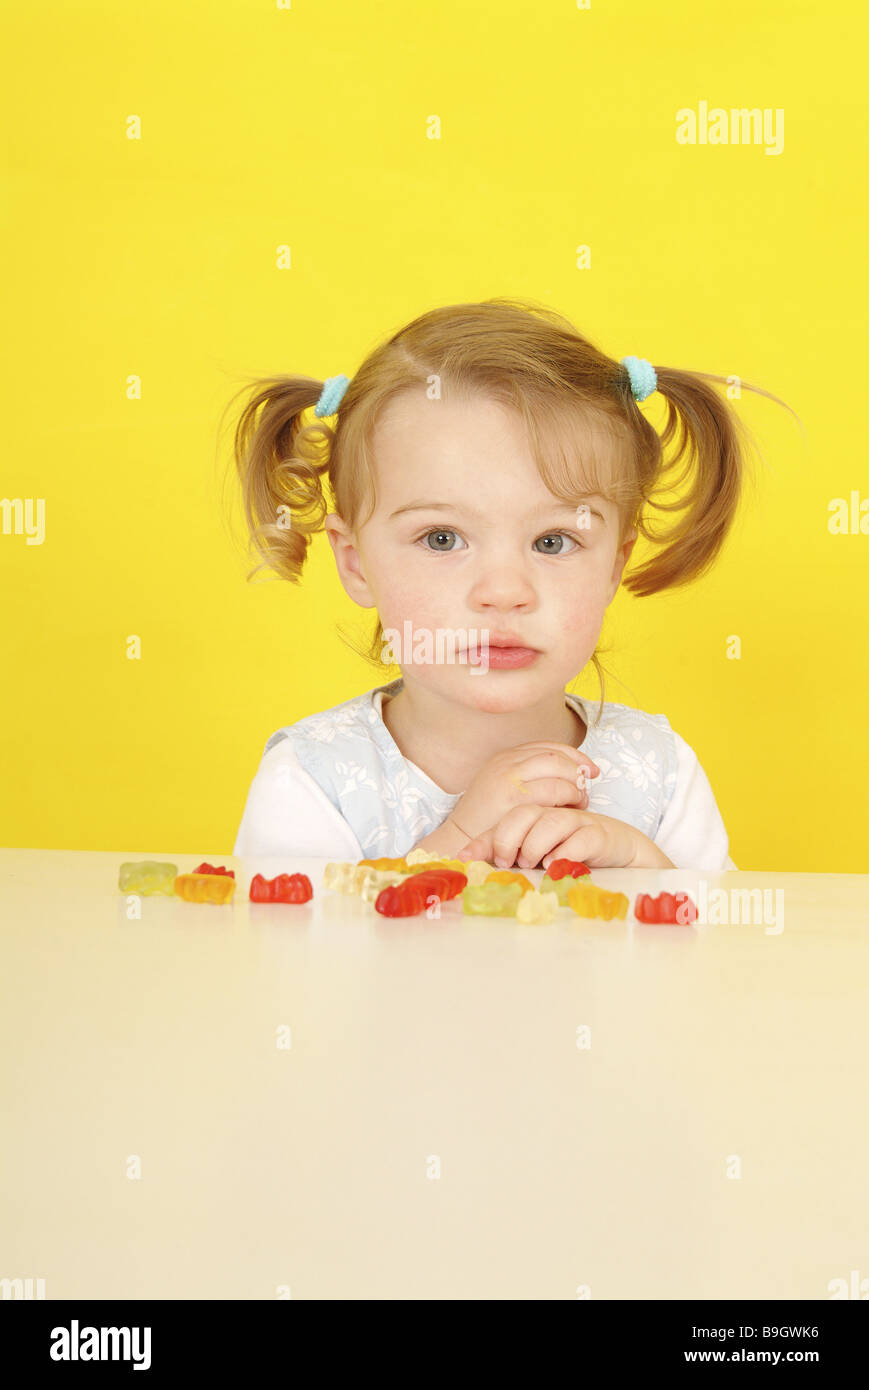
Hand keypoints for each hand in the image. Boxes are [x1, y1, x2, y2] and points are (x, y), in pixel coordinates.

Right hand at [447, 742, 600, 844]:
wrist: (461, 837)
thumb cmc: (487, 819)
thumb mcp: (503, 788)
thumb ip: (528, 778)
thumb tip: (567, 775)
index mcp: (506, 756)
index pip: (549, 746)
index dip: (574, 756)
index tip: (590, 770)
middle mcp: (507, 761)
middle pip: (555, 755)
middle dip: (577, 769)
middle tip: (586, 788)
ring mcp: (509, 777)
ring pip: (557, 770)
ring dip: (574, 785)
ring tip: (579, 801)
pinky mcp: (513, 797)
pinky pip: (552, 790)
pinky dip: (567, 798)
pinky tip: (568, 810)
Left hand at [455, 804, 675, 869]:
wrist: (614, 848)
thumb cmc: (567, 849)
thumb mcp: (530, 852)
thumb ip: (499, 852)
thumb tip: (461, 857)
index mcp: (533, 816)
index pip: (506, 819)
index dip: (493, 840)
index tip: (486, 862)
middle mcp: (551, 814)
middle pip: (525, 814)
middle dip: (511, 840)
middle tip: (512, 862)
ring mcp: (575, 822)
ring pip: (550, 823)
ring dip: (537, 846)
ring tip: (535, 864)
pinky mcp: (597, 834)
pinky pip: (580, 838)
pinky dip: (566, 854)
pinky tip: (557, 866)